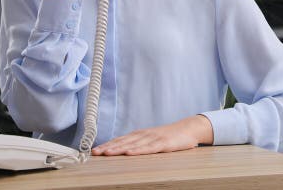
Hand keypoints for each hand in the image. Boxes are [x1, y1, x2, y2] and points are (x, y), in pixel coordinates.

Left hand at [91, 115, 213, 155]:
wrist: (188, 128)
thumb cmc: (169, 136)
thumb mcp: (151, 139)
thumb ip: (138, 143)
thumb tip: (122, 150)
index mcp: (140, 134)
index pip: (120, 140)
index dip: (107, 145)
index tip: (94, 151)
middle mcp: (144, 135)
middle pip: (123, 141)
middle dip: (108, 147)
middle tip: (95, 153)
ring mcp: (153, 138)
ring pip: (133, 144)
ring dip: (119, 149)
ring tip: (107, 153)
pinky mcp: (163, 143)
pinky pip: (149, 148)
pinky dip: (138, 150)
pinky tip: (129, 153)